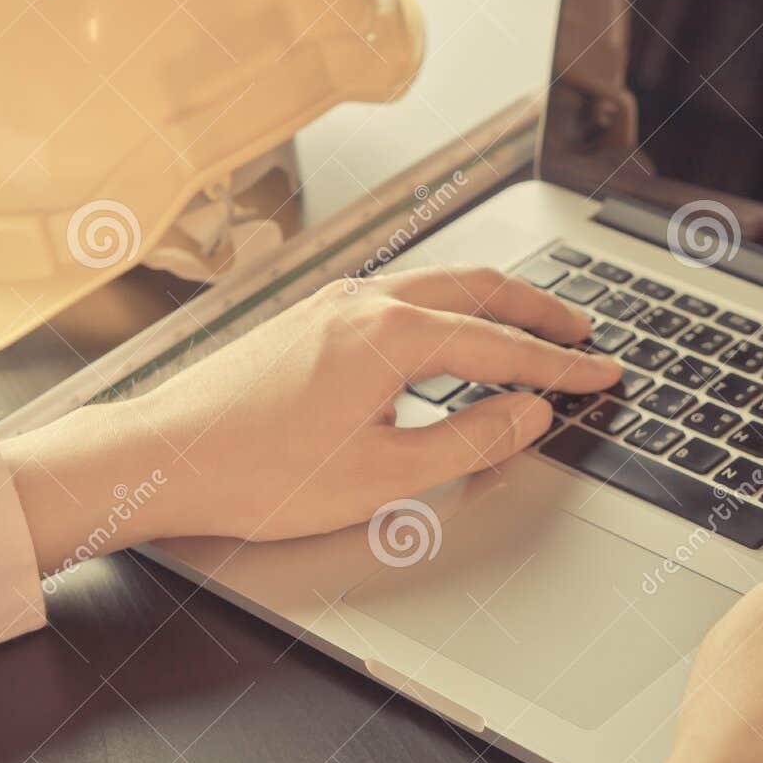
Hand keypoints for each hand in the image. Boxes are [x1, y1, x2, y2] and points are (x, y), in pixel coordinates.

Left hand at [1, 268, 621, 569]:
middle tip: (582, 333)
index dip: (561, 366)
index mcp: (391, 335)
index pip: (502, 347)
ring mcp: (331, 302)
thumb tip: (527, 414)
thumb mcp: (382, 478)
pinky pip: (399, 296)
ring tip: (528, 327)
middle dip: (539, 312)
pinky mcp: (308, 317)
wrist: (159, 459)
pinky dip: (446, 308)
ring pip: (436, 285)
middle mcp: (364, 301)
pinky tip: (447, 333)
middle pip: (477, 289)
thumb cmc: (256, 473)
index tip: (603, 372)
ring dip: (491, 304)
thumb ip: (469, 442)